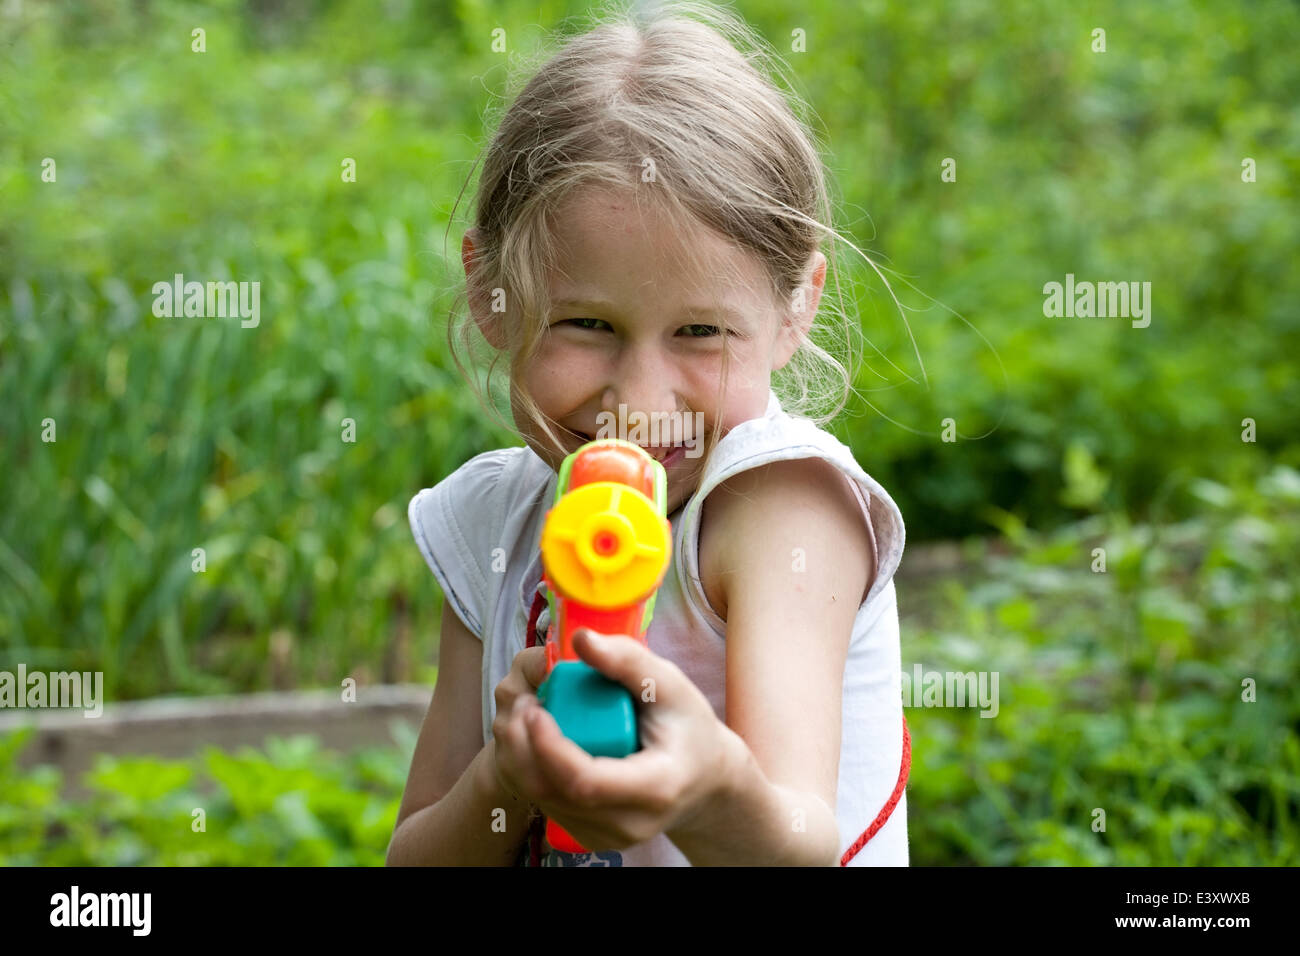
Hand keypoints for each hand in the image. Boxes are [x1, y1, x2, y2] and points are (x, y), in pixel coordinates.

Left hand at [492, 628, 738, 850]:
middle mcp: (628, 823)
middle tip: (523, 700)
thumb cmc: (688, 727)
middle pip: (552, 791)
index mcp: (656, 787)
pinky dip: (529, 767)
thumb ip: (628, 660)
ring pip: (540, 798)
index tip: (534, 707)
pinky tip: (539, 737)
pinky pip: (543, 801)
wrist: (703, 778)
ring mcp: (605, 836)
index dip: (549, 746)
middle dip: (523, 744)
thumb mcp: (670, 685)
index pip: (585, 782)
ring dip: (519, 753)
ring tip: (530, 711)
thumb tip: (580, 639)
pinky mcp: (587, 835)